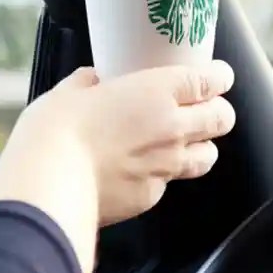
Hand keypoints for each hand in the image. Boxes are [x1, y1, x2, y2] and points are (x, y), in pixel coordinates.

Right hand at [24, 61, 236, 223]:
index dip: (218, 76)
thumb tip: (91, 80)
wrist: (51, 182)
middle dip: (217, 111)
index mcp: (154, 92)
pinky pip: (170, 183)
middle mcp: (171, 129)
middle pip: (222, 118)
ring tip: (181, 142)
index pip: (209, 80)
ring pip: (208, 155)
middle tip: (202, 107)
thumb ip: (87, 83)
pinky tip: (138, 171)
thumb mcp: (67, 92)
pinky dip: (161, 175)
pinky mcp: (151, 196)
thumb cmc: (56, 131)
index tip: (216, 75)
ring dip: (200, 145)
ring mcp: (166, 166)